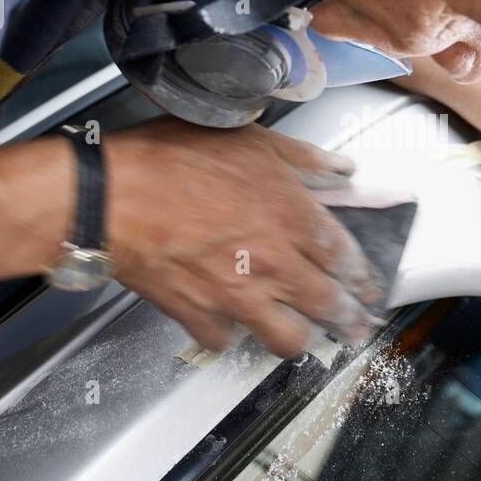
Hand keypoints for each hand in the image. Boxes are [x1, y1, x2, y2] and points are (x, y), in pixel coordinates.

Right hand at [105, 119, 384, 354]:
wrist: (112, 195)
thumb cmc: (172, 160)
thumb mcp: (249, 140)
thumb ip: (303, 158)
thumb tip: (342, 168)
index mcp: (292, 217)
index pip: (345, 257)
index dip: (362, 275)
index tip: (368, 284)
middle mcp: (274, 264)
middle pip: (328, 304)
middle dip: (349, 319)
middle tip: (356, 326)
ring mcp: (239, 296)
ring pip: (288, 338)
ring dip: (301, 339)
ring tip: (306, 339)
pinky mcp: (200, 316)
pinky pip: (227, 341)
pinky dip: (230, 337)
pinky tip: (231, 327)